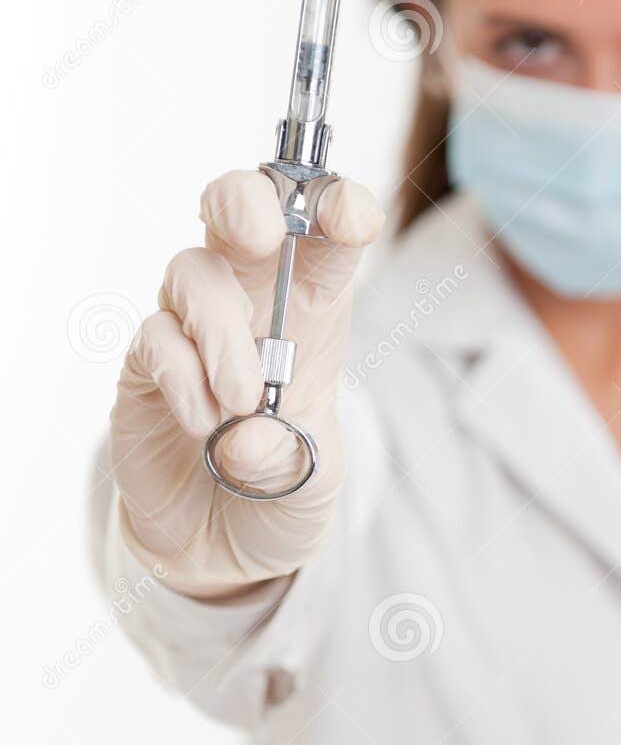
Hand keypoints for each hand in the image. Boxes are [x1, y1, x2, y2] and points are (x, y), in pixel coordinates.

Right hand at [110, 170, 382, 595]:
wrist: (221, 542)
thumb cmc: (282, 486)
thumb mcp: (314, 481)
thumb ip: (293, 460)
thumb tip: (246, 436)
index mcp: (314, 306)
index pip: (326, 234)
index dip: (338, 207)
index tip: (350, 217)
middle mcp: (252, 298)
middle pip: (240, 209)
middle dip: (246, 203)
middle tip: (260, 234)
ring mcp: (192, 324)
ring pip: (193, 274)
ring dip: (221, 335)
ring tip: (241, 404)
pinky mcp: (146, 362)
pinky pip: (155, 340)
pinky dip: (183, 379)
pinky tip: (203, 425)